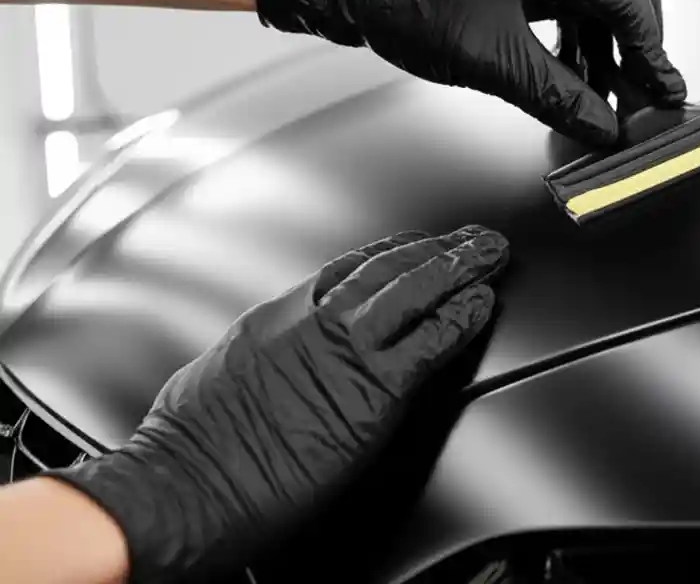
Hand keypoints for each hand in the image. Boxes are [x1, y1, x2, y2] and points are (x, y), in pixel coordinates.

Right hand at [47, 226, 508, 582]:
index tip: (417, 242)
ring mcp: (344, 352)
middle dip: (437, 248)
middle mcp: (313, 322)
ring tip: (490, 254)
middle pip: (389, 267)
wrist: (184, 486)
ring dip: (460, 268)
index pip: (347, 267)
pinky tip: (481, 306)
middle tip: (472, 237)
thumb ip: (264, 357)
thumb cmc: (188, 448)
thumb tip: (277, 361)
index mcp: (278, 317)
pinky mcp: (372, 391)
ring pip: (414, 290)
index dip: (392, 250)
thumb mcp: (221, 376)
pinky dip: (460, 320)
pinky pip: (429, 343)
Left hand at [256, 0, 686, 146]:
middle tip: (647, 100)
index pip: (627, 0)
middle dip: (639, 52)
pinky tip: (578, 88)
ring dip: (608, 59)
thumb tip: (603, 129)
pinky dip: (578, 54)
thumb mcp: (494, 62)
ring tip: (612, 107)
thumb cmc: (412, 3)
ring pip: (595, 12)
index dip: (652, 53)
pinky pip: (565, 19)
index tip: (665, 94)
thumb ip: (558, 97)